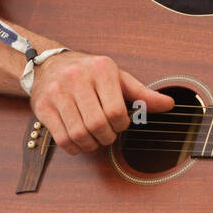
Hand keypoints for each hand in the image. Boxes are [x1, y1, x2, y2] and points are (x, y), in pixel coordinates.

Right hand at [28, 50, 173, 154]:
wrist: (49, 64)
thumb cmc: (89, 73)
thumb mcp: (118, 77)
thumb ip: (142, 93)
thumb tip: (169, 104)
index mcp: (101, 69)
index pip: (115, 110)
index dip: (121, 125)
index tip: (120, 123)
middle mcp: (76, 78)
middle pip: (97, 124)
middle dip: (107, 137)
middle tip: (108, 135)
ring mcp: (57, 92)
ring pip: (79, 133)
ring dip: (91, 144)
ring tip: (95, 139)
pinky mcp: (42, 106)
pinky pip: (61, 138)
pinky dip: (74, 147)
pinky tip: (79, 142)